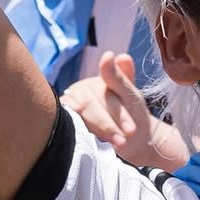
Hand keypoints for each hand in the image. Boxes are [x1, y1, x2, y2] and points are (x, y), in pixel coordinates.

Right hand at [61, 52, 191, 169]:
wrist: (134, 143)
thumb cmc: (134, 117)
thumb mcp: (131, 97)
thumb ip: (121, 77)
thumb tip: (116, 55)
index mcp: (95, 82)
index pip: (103, 94)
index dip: (118, 112)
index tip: (132, 129)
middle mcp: (79, 92)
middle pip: (90, 105)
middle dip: (109, 123)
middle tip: (125, 139)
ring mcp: (71, 108)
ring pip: (78, 117)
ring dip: (98, 131)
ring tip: (117, 144)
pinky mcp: (65, 125)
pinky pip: (67, 128)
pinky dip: (82, 135)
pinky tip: (92, 143)